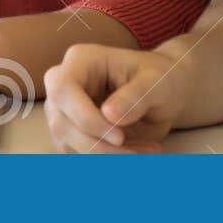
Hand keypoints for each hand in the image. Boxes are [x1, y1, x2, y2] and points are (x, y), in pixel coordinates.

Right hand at [44, 43, 193, 152]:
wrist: (161, 94)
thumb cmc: (159, 79)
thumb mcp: (156, 83)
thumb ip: (135, 96)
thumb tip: (109, 115)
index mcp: (81, 60)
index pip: (63, 89)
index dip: (86, 118)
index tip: (120, 137)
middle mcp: (63, 84)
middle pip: (60, 123)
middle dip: (97, 146)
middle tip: (137, 156)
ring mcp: (62, 109)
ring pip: (66, 144)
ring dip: (104, 158)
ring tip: (144, 152)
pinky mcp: (68, 132)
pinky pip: (76, 155)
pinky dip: (104, 162)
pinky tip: (134, 154)